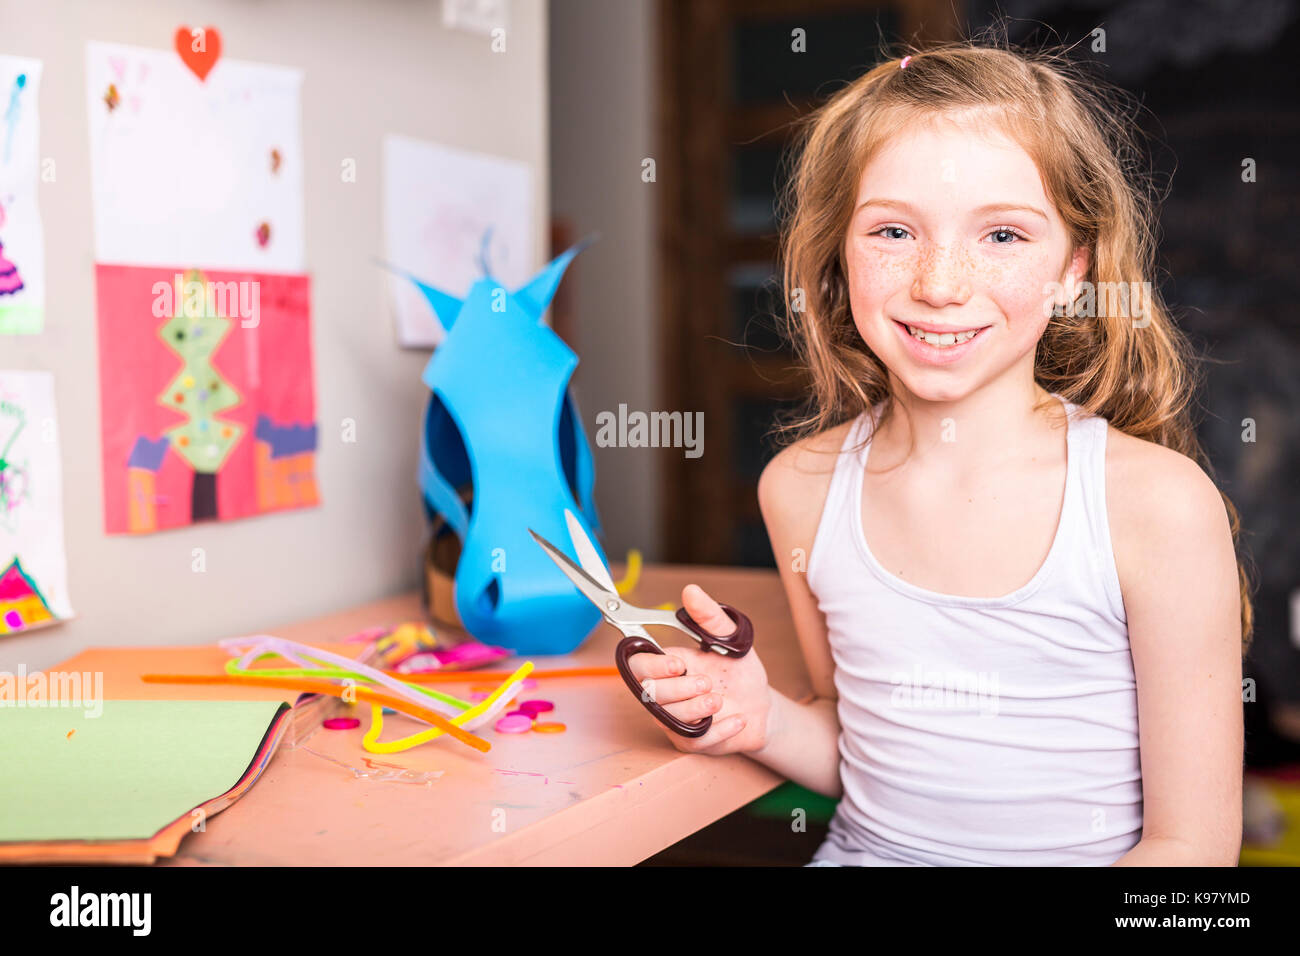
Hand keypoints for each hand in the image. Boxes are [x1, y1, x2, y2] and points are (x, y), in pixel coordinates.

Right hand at [624, 584, 772, 754]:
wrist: (760, 705)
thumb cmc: (737, 671)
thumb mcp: (729, 638)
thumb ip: (709, 616)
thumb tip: (690, 591)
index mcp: (666, 665)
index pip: (638, 665)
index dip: (654, 665)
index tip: (679, 663)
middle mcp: (665, 693)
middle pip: (650, 694)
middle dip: (679, 688)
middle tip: (707, 682)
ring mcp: (675, 719)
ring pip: (670, 718)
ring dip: (697, 707)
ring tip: (720, 699)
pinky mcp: (692, 741)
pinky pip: (694, 740)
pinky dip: (719, 730)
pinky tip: (737, 719)